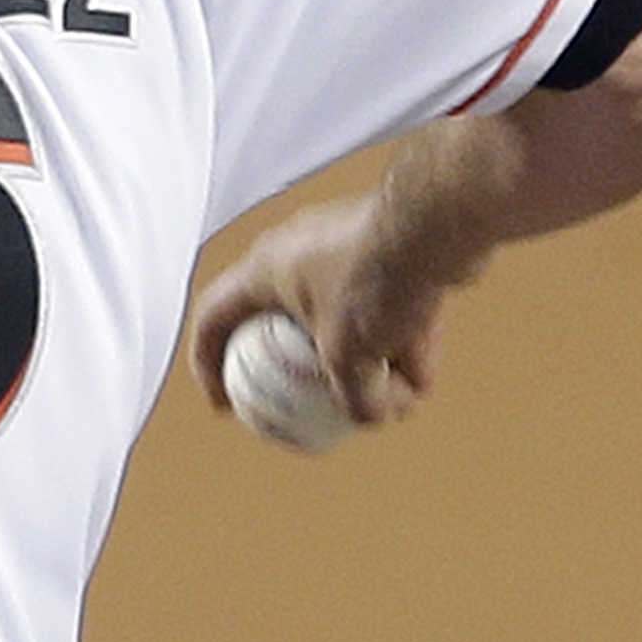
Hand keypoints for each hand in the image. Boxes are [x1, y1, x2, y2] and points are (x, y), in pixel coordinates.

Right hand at [185, 196, 469, 427]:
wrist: (434, 225)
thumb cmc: (374, 280)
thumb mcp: (349, 357)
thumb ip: (351, 397)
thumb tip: (366, 415)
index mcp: (263, 270)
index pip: (213, 318)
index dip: (207, 366)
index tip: (227, 406)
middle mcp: (294, 253)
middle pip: (286, 326)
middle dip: (308, 371)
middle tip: (319, 402)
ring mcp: (341, 247)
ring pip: (343, 320)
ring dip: (366, 363)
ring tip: (395, 397)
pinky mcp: (385, 248)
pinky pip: (379, 306)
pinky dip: (394, 340)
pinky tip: (422, 375)